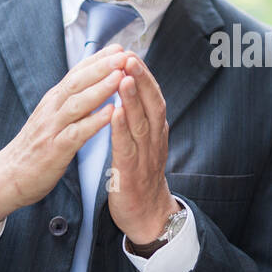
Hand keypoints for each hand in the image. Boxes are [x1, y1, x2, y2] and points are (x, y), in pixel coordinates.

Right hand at [0, 44, 126, 230]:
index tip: (119, 47)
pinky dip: (93, 121)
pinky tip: (111, 113)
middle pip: (77, 82)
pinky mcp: (54, 149)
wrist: (8, 176)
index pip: (76, 73)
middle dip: (102, 66)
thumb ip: (69, 102)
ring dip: (100, 88)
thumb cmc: (35, 148)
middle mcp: (51, 109)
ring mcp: (52, 128)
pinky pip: (76, 133)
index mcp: (53, 101)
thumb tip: (90, 84)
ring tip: (121, 76)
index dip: (98, 59)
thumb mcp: (51, 118)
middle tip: (124, 54)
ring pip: (77, 103)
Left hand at [107, 52, 177, 244]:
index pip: (152, 97)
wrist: (148, 217)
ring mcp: (146, 157)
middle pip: (151, 104)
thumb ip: (140, 121)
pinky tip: (115, 113)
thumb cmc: (141, 178)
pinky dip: (122, 129)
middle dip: (141, 79)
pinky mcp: (132, 174)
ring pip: (142, 123)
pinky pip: (127, 148)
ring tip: (123, 76)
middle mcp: (155, 141)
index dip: (143, 76)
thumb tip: (132, 94)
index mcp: (156, 132)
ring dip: (132, 98)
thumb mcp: (144, 145)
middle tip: (130, 56)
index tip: (132, 54)